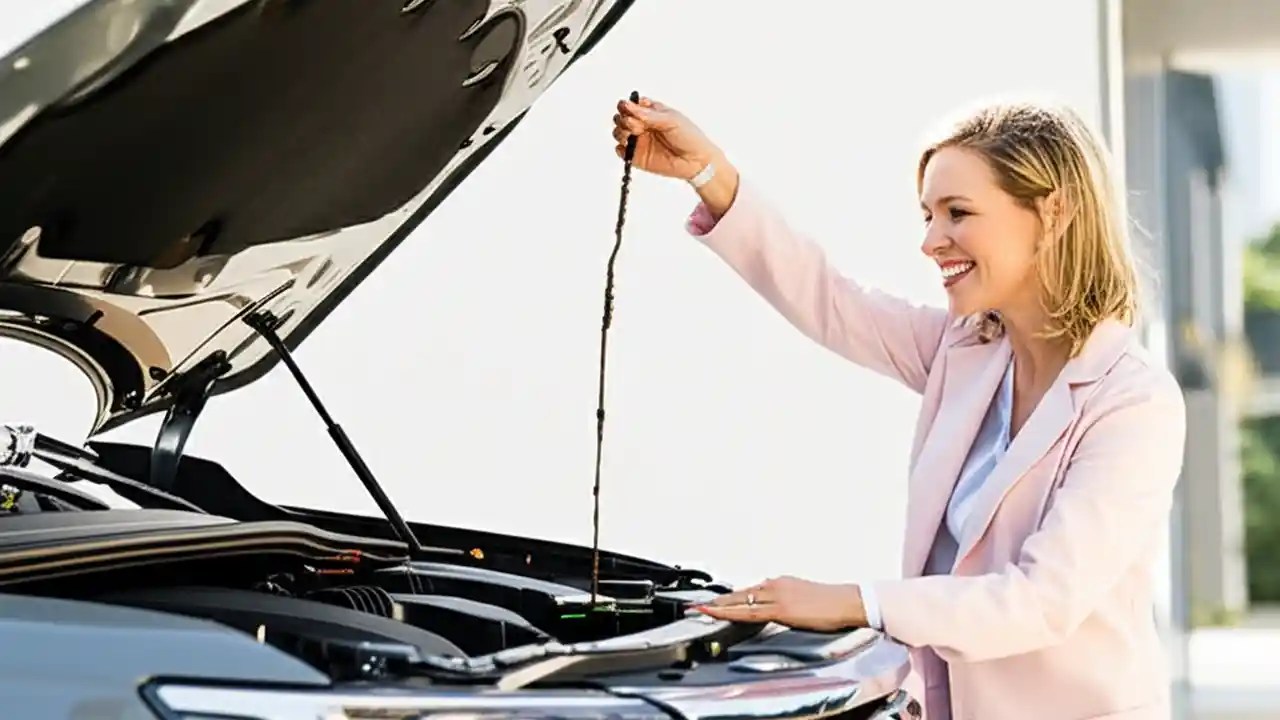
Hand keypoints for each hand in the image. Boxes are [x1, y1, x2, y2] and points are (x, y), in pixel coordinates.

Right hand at [611, 96, 720, 180]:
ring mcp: (638, 141)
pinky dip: (621, 149)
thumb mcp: (671, 120)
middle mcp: (641, 125)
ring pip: (618, 133)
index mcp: (649, 112)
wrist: (696, 161)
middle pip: (620, 118)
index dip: (626, 106)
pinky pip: (621, 152)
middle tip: (638, 126)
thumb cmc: (688, 136)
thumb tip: (628, 105)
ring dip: (621, 132)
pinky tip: (629, 148)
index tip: (630, 110)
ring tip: (634, 135)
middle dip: (624, 120)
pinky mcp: (637, 157)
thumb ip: (648, 114)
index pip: (629, 105)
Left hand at [693, 576, 867, 631]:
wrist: (847, 601)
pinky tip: (722, 615)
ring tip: (701, 610)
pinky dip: (732, 613)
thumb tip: (774, 608)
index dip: (728, 598)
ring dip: (719, 606)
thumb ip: (785, 602)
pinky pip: (751, 612)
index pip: (748, 591)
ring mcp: (777, 596)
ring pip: (741, 601)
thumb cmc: (831, 603)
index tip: (712, 602)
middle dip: (717, 601)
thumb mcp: (803, 598)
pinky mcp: (782, 609)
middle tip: (696, 605)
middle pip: (739, 594)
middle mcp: (775, 585)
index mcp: (780, 583)